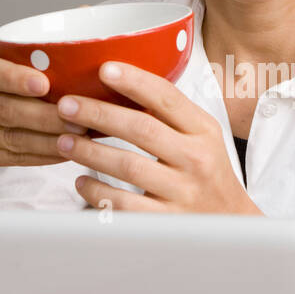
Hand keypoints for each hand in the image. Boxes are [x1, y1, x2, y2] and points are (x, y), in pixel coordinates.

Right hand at [0, 43, 88, 182]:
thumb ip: (29, 48)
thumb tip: (85, 12)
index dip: (15, 79)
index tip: (43, 85)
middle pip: (6, 109)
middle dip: (47, 116)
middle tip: (80, 115)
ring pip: (13, 137)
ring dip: (51, 138)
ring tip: (81, 135)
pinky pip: (13, 157)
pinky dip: (43, 155)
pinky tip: (66, 150)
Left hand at [54, 61, 262, 214]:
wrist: (230, 223)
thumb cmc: (207, 172)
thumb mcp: (202, 136)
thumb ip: (171, 114)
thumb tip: (121, 81)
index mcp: (203, 130)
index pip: (168, 98)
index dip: (135, 81)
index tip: (104, 69)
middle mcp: (196, 159)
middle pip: (141, 129)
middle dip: (98, 114)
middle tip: (66, 106)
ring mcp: (182, 192)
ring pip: (128, 166)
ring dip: (89, 151)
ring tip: (64, 141)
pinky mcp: (166, 221)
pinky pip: (124, 205)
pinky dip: (97, 191)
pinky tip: (81, 181)